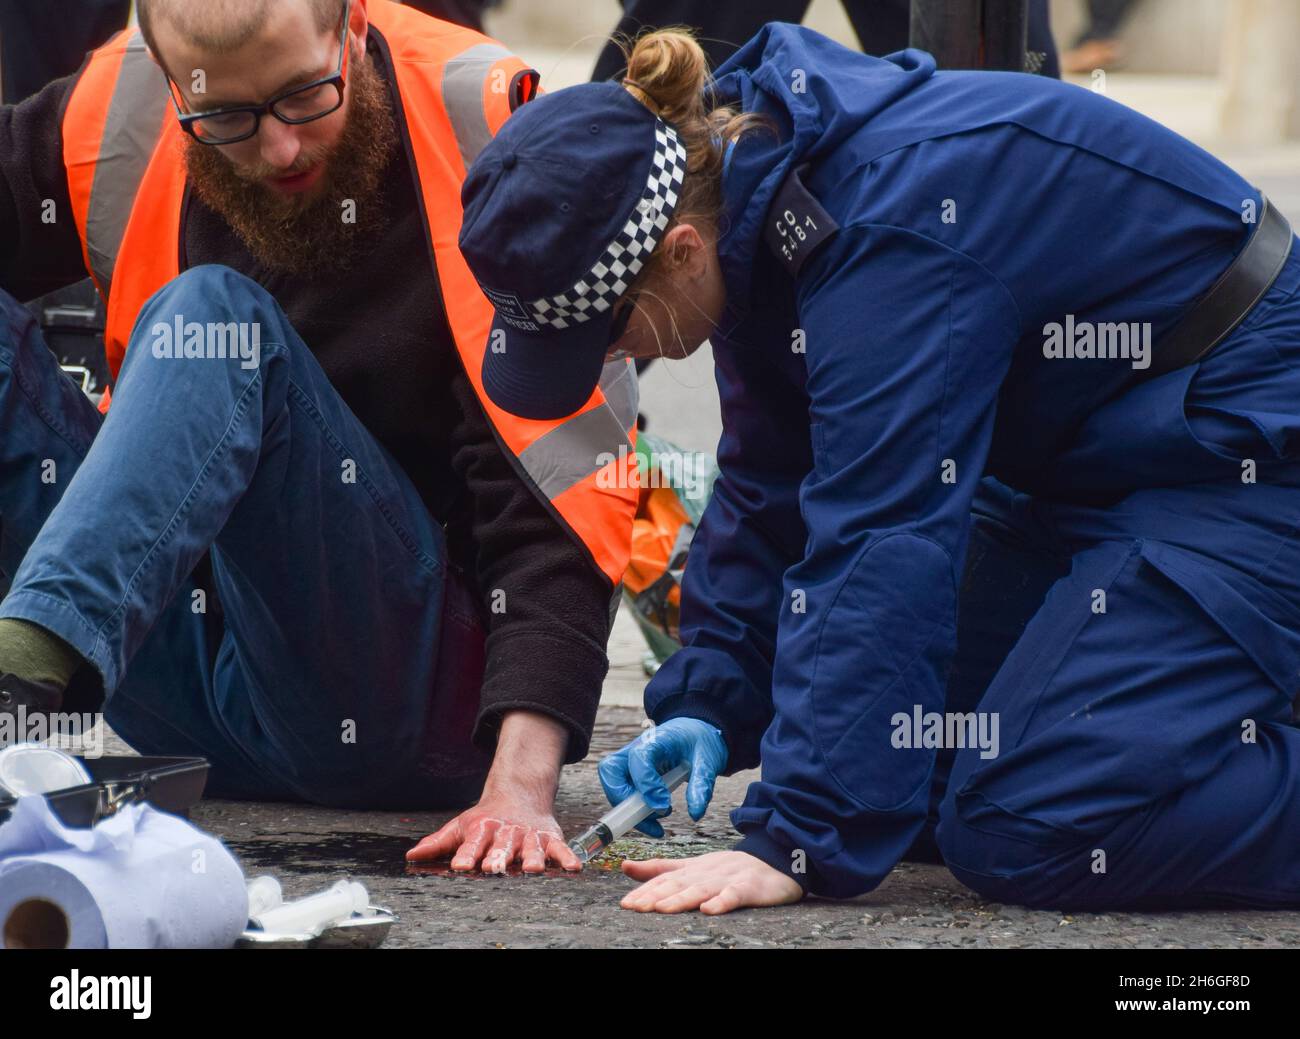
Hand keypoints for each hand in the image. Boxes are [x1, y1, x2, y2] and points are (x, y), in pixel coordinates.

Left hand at [405, 709, 579, 872]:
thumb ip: (439, 843)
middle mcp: (506, 833)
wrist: (519, 795)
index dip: (466, 855)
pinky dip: (567, 857)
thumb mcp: (461, 826)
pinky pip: (560, 849)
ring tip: (533, 869)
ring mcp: (529, 836)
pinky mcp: (549, 838)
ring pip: (531, 849)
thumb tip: (411, 856)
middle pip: (502, 847)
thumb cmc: (487, 819)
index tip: (459, 865)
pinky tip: (573, 868)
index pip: (472, 844)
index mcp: (483, 829)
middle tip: (493, 868)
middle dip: (498, 857)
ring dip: (532, 859)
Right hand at [597, 717, 726, 836]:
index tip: (665, 806)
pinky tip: (654, 824)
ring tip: (657, 824)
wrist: (695, 732)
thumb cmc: (700, 742)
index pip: (639, 757)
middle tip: (651, 814)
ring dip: (629, 810)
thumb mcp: (708, 761)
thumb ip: (702, 785)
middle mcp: (636, 748)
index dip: (646, 784)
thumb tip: (695, 814)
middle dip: (624, 798)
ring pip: (613, 784)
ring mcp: (630, 761)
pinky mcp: (631, 774)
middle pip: (611, 770)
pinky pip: (622, 794)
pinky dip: (634, 812)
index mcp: (657, 739)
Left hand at [620, 850, 802, 913]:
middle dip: (654, 895)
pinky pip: (734, 895)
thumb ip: (660, 868)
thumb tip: (625, 866)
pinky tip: (708, 910)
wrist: (774, 861)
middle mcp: (706, 873)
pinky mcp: (748, 888)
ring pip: (701, 890)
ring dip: (680, 898)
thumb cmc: (730, 869)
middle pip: (677, 884)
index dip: (644, 889)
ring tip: (661, 908)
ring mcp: (727, 879)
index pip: (664, 878)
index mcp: (692, 869)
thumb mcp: (692, 867)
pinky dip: (721, 902)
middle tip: (634, 906)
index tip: (626, 903)